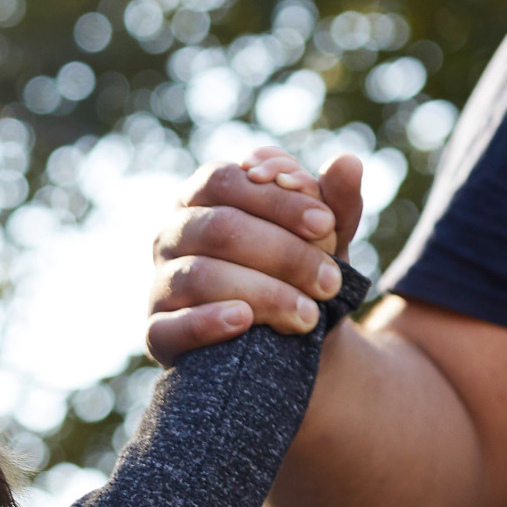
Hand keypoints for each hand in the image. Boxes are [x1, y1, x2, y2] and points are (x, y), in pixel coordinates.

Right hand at [149, 148, 367, 357]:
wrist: (295, 344)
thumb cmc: (301, 275)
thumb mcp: (326, 241)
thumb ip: (337, 203)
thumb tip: (348, 162)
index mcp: (203, 197)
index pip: (225, 181)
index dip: (276, 200)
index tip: (326, 224)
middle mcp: (173, 234)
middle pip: (218, 227)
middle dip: (282, 253)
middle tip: (330, 281)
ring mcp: (161, 283)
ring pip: (199, 275)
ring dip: (262, 292)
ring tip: (308, 315)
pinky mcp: (158, 333)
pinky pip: (170, 326)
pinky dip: (207, 322)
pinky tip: (244, 321)